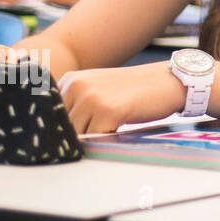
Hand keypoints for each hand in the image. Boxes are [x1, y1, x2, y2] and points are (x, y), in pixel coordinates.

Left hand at [58, 61, 185, 133]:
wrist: (168, 81)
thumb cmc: (136, 90)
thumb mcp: (100, 88)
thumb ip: (77, 104)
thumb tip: (57, 133)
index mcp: (71, 79)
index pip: (51, 113)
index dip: (60, 127)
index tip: (71, 132)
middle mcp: (77, 86)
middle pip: (61, 126)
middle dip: (74, 136)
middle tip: (97, 133)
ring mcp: (91, 98)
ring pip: (76, 134)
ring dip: (90, 139)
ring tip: (110, 128)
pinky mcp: (107, 111)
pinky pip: (95, 138)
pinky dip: (105, 140)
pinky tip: (119, 128)